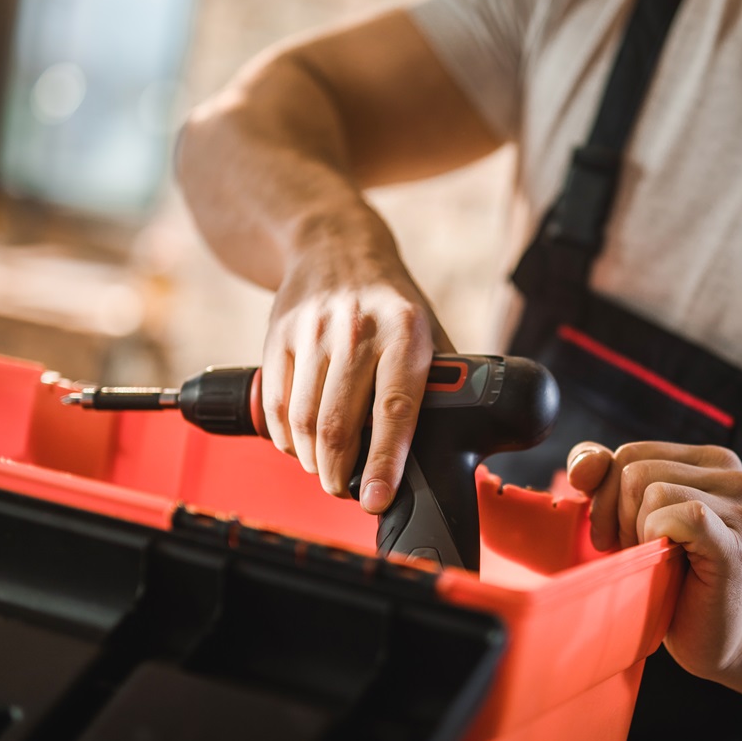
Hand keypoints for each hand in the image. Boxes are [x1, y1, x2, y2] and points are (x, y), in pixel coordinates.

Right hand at [260, 209, 451, 513]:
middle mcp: (357, 331)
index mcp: (405, 332)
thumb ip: (442, 380)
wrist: (333, 242)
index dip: (386, 460)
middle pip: (339, 425)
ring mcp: (313, 333)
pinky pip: (277, 406)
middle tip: (349, 491)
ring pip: (304, 422)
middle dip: (341, 475)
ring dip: (314, 462)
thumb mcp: (427, 329)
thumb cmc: (390, 301)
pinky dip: (287, 440)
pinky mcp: (278, 336)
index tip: (377, 498)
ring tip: (328, 473)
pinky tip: (301, 447)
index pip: (395, 408)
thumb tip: (464, 443)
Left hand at [566, 441, 741, 679]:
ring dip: (639, 534)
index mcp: (710, 461)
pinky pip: (674, 516)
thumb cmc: (670, 577)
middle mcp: (734, 474)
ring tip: (657, 560)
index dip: (606, 496)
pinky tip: (670, 563)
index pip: (631, 453)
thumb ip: (603, 477)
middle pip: (635, 470)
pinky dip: (656, 540)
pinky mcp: (735, 541)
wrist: (715, 637)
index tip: (614, 534)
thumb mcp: (628, 515)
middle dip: (620, 517)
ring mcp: (741, 507)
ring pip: (651, 491)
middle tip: (639, 553)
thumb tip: (585, 466)